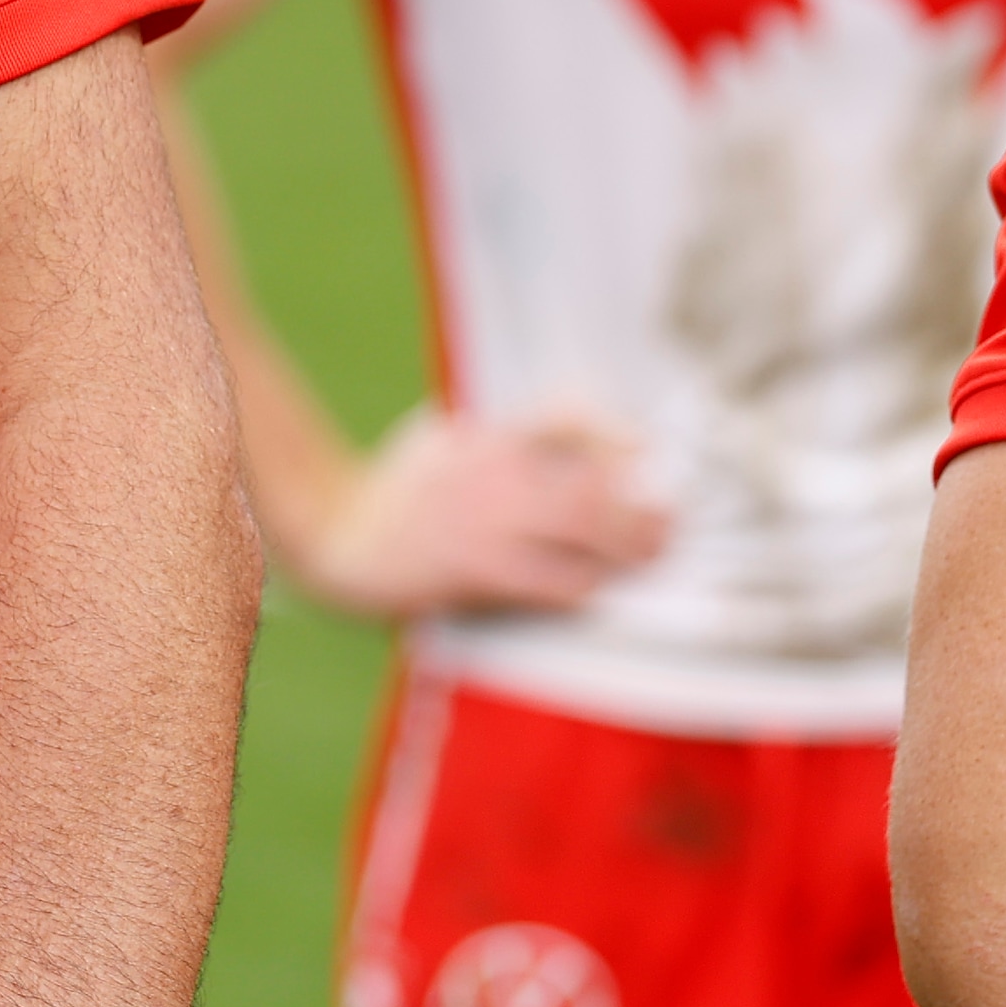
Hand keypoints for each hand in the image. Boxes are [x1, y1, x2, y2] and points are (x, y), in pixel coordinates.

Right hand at [298, 406, 668, 617]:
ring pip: (586, 533)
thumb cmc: (393, 491)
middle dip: (641, 506)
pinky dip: (586, 586)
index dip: (617, 433)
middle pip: (594, 483)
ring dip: (628, 548)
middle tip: (666, 520)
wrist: (339, 538)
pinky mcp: (480, 571)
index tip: (645, 451)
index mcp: (486, 436)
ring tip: (648, 555)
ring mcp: (488, 523)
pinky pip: (554, 583)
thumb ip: (495, 438)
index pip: (568, 415)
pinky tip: (596, 590)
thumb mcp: (441, 441)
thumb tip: (559, 441)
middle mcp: (494, 473)